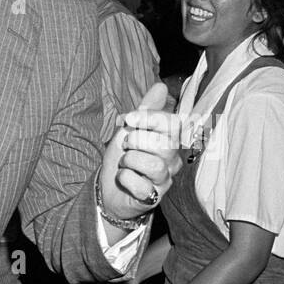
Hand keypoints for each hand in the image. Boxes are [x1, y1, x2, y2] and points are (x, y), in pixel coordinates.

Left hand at [99, 82, 182, 223]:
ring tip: (125, 163)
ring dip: (130, 161)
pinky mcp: (154, 198)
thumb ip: (146, 109)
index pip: (172, 124)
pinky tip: (123, 179)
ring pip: (155, 166)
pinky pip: (141, 187)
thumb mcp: (131, 128)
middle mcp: (173, 160)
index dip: (149, 118)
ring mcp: (165, 180)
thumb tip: (161, 86)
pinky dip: (125, 180)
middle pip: (165, 145)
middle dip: (137, 141)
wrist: (110, 186)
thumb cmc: (124, 155)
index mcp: (169, 139)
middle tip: (127, 146)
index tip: (128, 119)